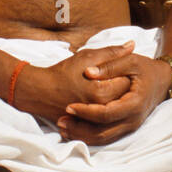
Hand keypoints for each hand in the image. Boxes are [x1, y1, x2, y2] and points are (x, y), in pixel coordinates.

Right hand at [13, 41, 136, 121]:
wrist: (39, 92)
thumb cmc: (63, 72)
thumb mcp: (87, 57)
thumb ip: (111, 52)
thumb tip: (132, 45)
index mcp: (102, 91)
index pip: (128, 82)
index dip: (126, 73)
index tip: (119, 68)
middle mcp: (100, 108)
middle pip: (125, 97)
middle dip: (124, 87)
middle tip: (115, 78)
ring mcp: (94, 120)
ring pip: (117, 109)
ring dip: (117, 99)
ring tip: (108, 88)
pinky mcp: (89, 125)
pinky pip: (107, 119)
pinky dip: (108, 110)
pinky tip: (103, 100)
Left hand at [56, 51, 171, 144]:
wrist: (163, 81)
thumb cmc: (145, 69)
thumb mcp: (130, 61)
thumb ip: (110, 64)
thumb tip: (89, 71)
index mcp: (134, 103)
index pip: (107, 113)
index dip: (87, 111)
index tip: (69, 106)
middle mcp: (133, 119)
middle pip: (103, 132)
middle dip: (80, 128)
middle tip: (60, 121)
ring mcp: (130, 126)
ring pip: (103, 139)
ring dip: (82, 136)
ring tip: (62, 128)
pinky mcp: (126, 128)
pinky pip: (106, 138)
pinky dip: (89, 137)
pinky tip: (73, 131)